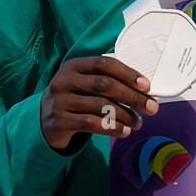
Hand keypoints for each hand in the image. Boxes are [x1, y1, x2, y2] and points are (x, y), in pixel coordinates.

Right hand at [39, 55, 158, 150]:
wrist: (44, 121)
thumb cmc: (75, 99)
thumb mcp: (84, 84)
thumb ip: (106, 82)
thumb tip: (143, 91)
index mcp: (73, 66)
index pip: (104, 64)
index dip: (127, 73)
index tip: (146, 86)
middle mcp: (64, 80)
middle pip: (104, 85)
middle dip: (132, 97)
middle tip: (151, 108)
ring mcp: (60, 101)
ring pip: (100, 106)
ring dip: (125, 115)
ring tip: (138, 123)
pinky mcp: (59, 121)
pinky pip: (91, 123)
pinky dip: (112, 128)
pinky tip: (124, 131)